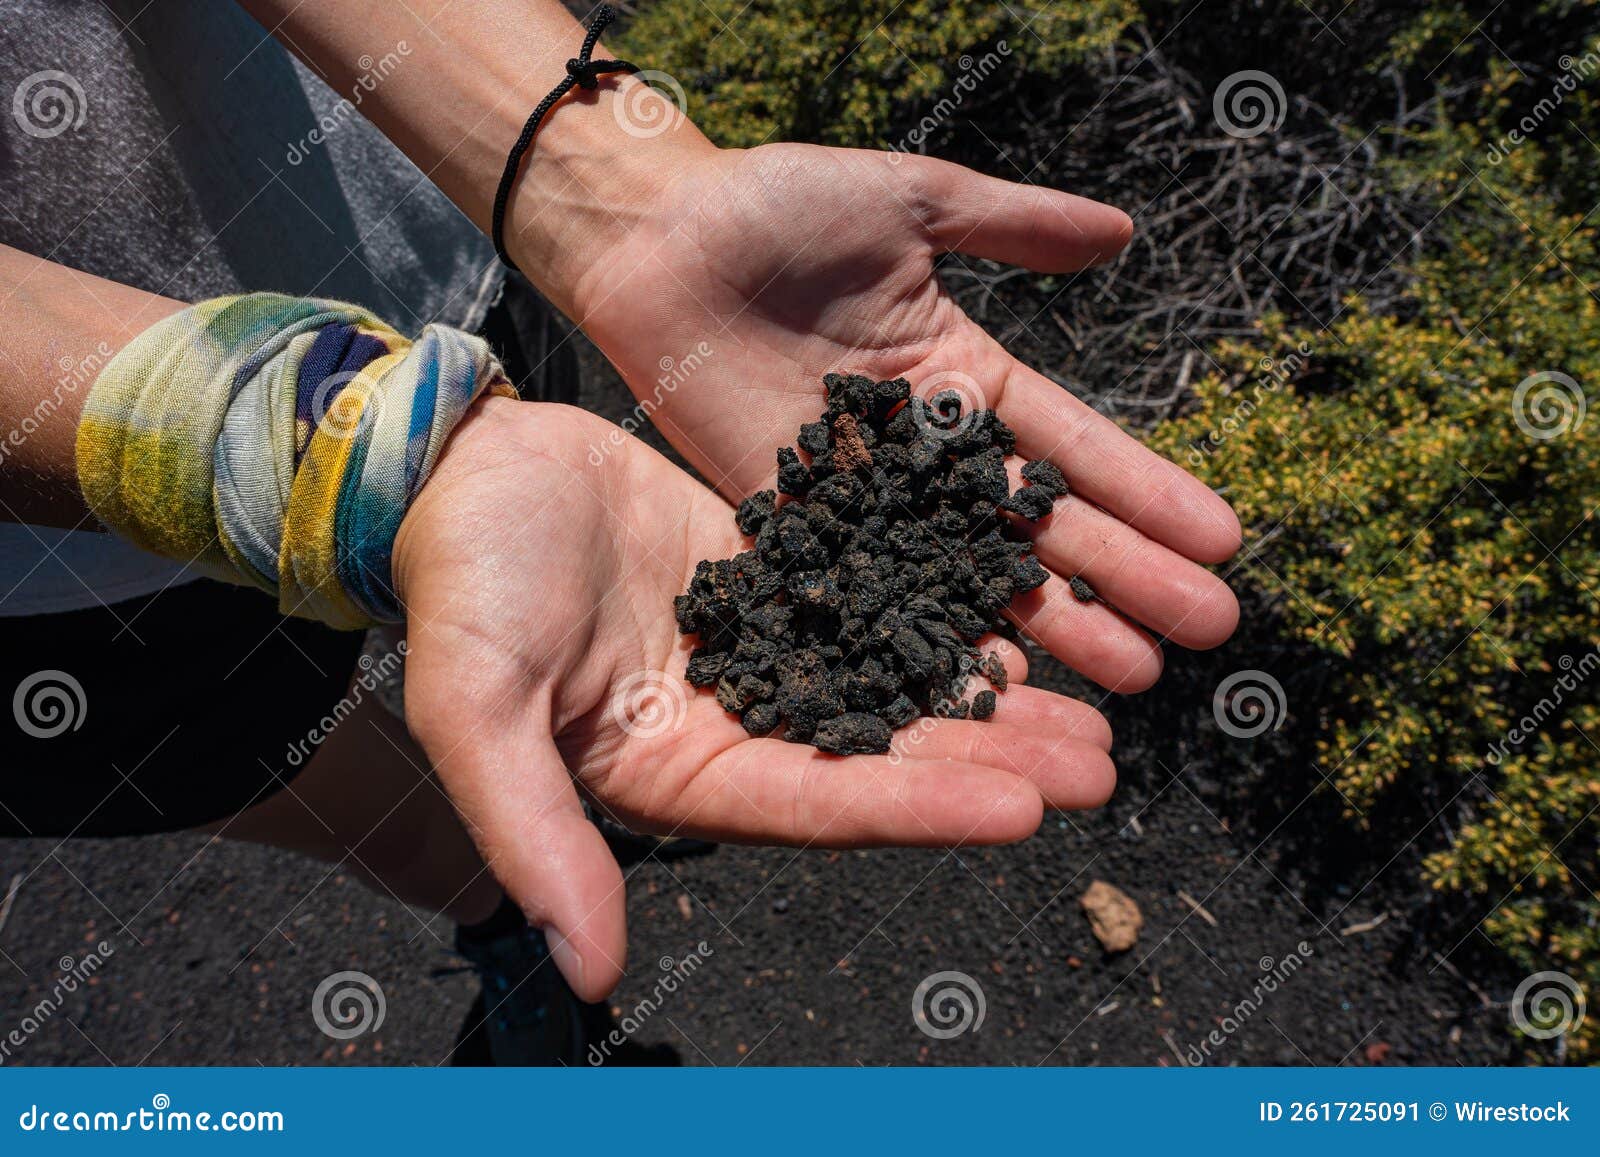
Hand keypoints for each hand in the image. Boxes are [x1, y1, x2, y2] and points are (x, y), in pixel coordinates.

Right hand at [393, 397, 1116, 998]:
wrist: (466, 468)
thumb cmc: (459, 585)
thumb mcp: (476, 711)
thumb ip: (535, 837)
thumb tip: (590, 974)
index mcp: (680, 772)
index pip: (816, 803)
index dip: (918, 809)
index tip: (1021, 808)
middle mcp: (739, 722)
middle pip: (882, 754)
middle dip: (989, 761)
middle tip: (1097, 766)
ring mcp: (768, 648)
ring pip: (897, 681)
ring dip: (992, 699)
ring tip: (1097, 708)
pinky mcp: (781, 576)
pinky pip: (880, 595)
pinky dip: (950, 608)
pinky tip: (1025, 612)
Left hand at [552, 139, 1241, 691]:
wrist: (658, 238)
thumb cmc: (777, 204)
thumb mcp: (912, 201)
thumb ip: (1015, 228)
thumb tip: (1125, 233)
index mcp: (965, 376)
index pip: (1076, 445)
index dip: (1148, 493)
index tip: (1224, 542)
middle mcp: (927, 453)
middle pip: (1041, 525)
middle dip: (1126, 578)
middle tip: (1204, 635)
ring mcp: (865, 498)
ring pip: (971, 572)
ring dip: (1052, 625)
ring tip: (1129, 678)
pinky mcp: (797, 525)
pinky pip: (876, 590)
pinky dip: (933, 634)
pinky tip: (998, 681)